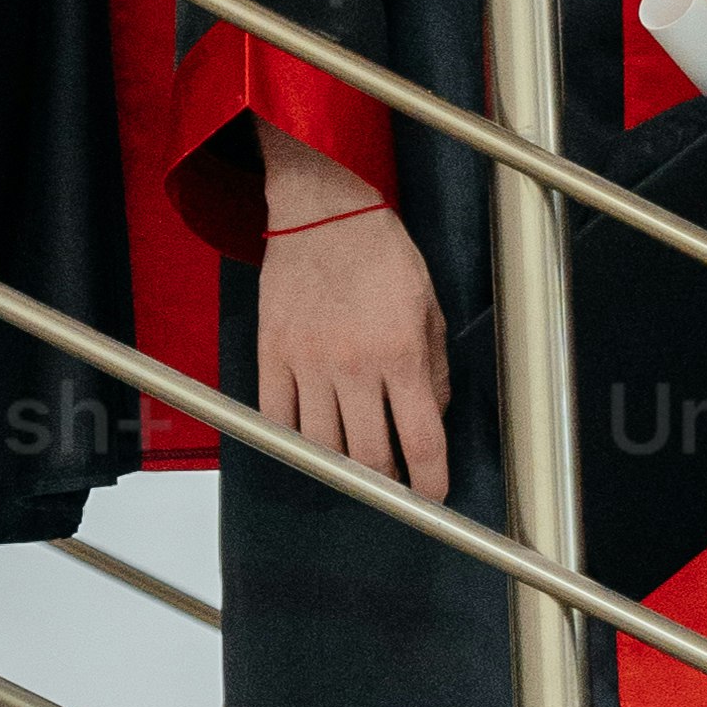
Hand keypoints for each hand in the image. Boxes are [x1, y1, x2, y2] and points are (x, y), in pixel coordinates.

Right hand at [252, 132, 449, 491]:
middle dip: (386, 481)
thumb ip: (434, 368)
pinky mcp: (272, 353)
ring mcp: (308, 362)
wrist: (321, 212)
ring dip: (341, 466)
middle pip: (369, 458)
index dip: (430, 481)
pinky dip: (292, 440)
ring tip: (354, 460)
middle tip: (393, 479)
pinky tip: (310, 439)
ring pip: (321, 447)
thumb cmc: (381, 253)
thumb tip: (433, 418)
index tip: (433, 494)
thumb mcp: (428, 306)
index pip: (422, 440)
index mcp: (402, 353)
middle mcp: (354, 365)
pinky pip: (276, 418)